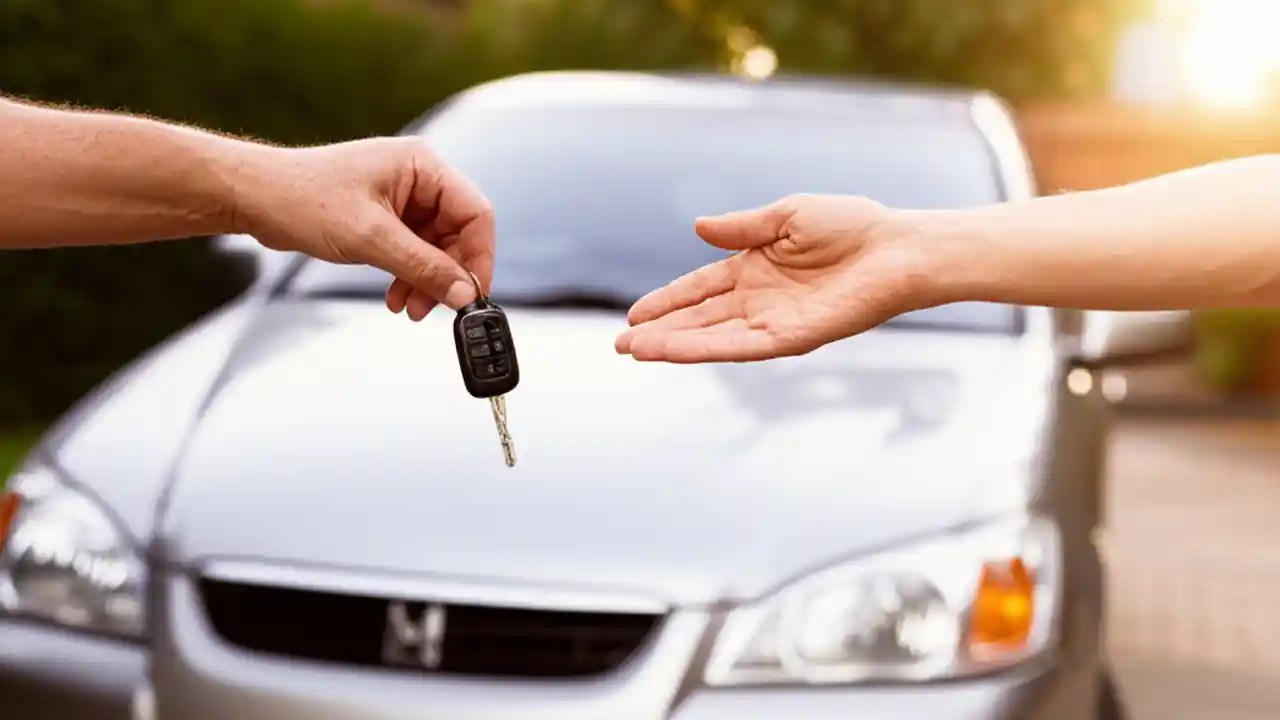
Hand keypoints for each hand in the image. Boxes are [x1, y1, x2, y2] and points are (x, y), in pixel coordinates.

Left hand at [238, 137, 493, 319]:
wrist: (252, 197)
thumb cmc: (301, 197)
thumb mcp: (372, 239)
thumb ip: (424, 267)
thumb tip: (465, 293)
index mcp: (422, 166)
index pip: (475, 213)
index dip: (479, 257)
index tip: (472, 293)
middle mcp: (416, 179)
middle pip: (457, 235)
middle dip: (446, 275)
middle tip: (435, 306)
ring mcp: (400, 198)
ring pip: (434, 249)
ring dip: (425, 281)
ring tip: (409, 307)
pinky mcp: (384, 218)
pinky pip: (412, 251)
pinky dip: (408, 276)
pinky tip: (396, 296)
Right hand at [615, 194, 934, 362]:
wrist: (898, 249)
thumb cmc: (853, 226)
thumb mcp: (787, 215)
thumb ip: (741, 227)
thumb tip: (697, 229)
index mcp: (755, 268)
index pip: (699, 289)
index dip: (666, 301)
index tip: (634, 316)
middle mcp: (759, 300)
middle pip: (698, 319)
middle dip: (658, 332)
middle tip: (620, 345)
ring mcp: (773, 321)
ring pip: (711, 337)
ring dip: (672, 346)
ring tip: (635, 352)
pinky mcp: (791, 338)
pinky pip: (739, 346)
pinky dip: (705, 349)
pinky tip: (675, 351)